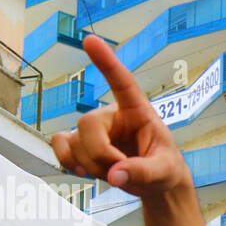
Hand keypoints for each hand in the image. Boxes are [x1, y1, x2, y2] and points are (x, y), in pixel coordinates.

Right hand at [51, 36, 190, 196]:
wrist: (156, 185)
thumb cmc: (165, 168)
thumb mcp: (164, 171)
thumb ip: (142, 172)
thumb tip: (115, 175)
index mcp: (137, 111)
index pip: (122, 82)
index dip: (106, 61)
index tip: (90, 40)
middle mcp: (112, 116)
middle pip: (87, 124)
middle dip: (100, 154)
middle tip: (120, 171)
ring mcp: (95, 131)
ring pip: (73, 141)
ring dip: (90, 165)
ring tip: (113, 173)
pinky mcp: (81, 145)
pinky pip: (60, 146)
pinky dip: (66, 161)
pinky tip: (82, 171)